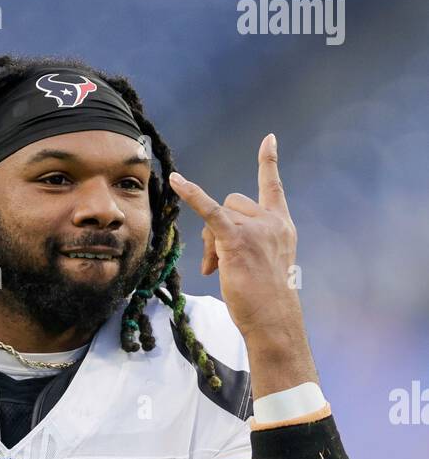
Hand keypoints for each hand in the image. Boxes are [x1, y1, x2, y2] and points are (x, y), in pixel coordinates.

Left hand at [168, 134, 304, 342]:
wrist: (273, 318)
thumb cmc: (266, 300)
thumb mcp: (262, 263)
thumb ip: (244, 241)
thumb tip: (217, 244)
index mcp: (281, 226)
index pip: (274, 188)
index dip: (268, 163)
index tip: (268, 140)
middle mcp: (271, 223)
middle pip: (234, 203)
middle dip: (220, 228)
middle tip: (215, 262)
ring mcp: (255, 229)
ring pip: (220, 215)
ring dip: (210, 242)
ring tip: (213, 268)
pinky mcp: (236, 240)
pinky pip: (210, 211)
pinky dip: (192, 195)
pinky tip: (177, 180)